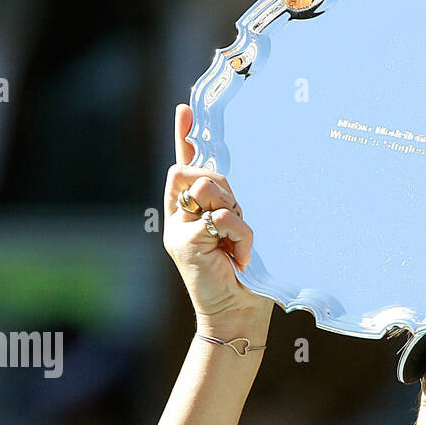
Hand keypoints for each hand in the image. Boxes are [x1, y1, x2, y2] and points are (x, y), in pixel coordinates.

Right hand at [163, 104, 269, 334]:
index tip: (187, 109)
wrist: (238, 315)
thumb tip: (239, 182)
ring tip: (239, 238)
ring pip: (205, 187)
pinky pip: (218, 218)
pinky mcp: (183, 243)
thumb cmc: (247, 276)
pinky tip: (242, 256)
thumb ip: (235, 206)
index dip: (185, 135)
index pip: (186, 164)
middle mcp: (180, 216)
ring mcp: (177, 228)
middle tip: (240, 219)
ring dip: (232, 208)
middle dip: (226, 187)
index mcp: (193, 211)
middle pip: (198, 171)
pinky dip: (239, 233)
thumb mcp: (243, 233)